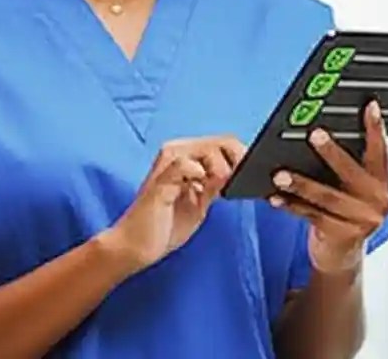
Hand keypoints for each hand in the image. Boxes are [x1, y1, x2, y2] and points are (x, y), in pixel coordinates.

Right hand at [99, 136, 246, 272]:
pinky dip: (199, 173)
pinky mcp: (161, 179)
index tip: (250, 179)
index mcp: (186, 156)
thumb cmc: (165, 224)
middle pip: (221, 142)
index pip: (224, 144)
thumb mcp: (200, 203)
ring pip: (207, 149)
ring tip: (220, 191)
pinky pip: (184, 164)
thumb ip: (216, 185)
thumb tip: (239, 173)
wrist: (136, 246)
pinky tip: (202, 189)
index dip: (242, 158)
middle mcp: (175, 153)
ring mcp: (167, 164)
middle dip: (237, 163)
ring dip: (221, 170)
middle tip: (238, 187)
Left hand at [269, 100, 387, 275]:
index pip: (380, 151)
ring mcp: (363, 221)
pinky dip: (291, 205)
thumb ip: (349, 165)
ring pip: (327, 196)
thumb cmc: (344, 213)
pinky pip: (312, 215)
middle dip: (331, 152)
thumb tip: (324, 132)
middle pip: (351, 172)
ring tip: (279, 174)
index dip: (376, 128)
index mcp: (382, 183)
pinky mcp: (343, 236)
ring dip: (301, 183)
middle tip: (314, 135)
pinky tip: (275, 197)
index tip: (369, 106)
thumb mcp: (353, 189)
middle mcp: (378, 201)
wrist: (341, 255)